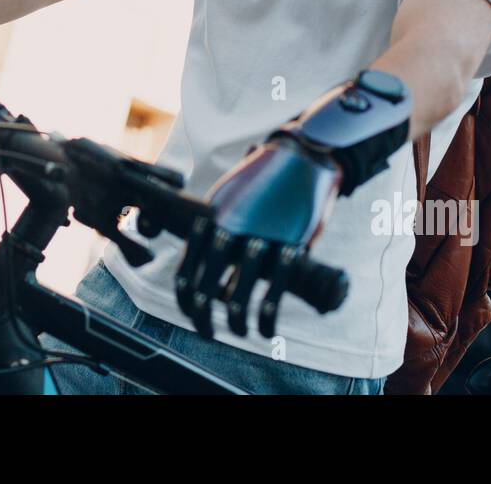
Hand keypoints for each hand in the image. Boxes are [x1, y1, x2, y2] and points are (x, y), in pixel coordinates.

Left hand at [175, 139, 340, 339]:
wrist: (303, 156)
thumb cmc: (267, 180)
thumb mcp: (233, 197)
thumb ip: (219, 226)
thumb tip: (211, 257)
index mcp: (211, 221)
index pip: (186, 269)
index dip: (186, 299)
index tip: (194, 313)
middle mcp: (228, 232)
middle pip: (203, 288)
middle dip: (201, 319)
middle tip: (208, 333)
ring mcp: (256, 240)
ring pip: (235, 297)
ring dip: (235, 324)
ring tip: (240, 333)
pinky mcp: (286, 246)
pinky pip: (272, 292)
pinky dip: (267, 317)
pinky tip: (268, 330)